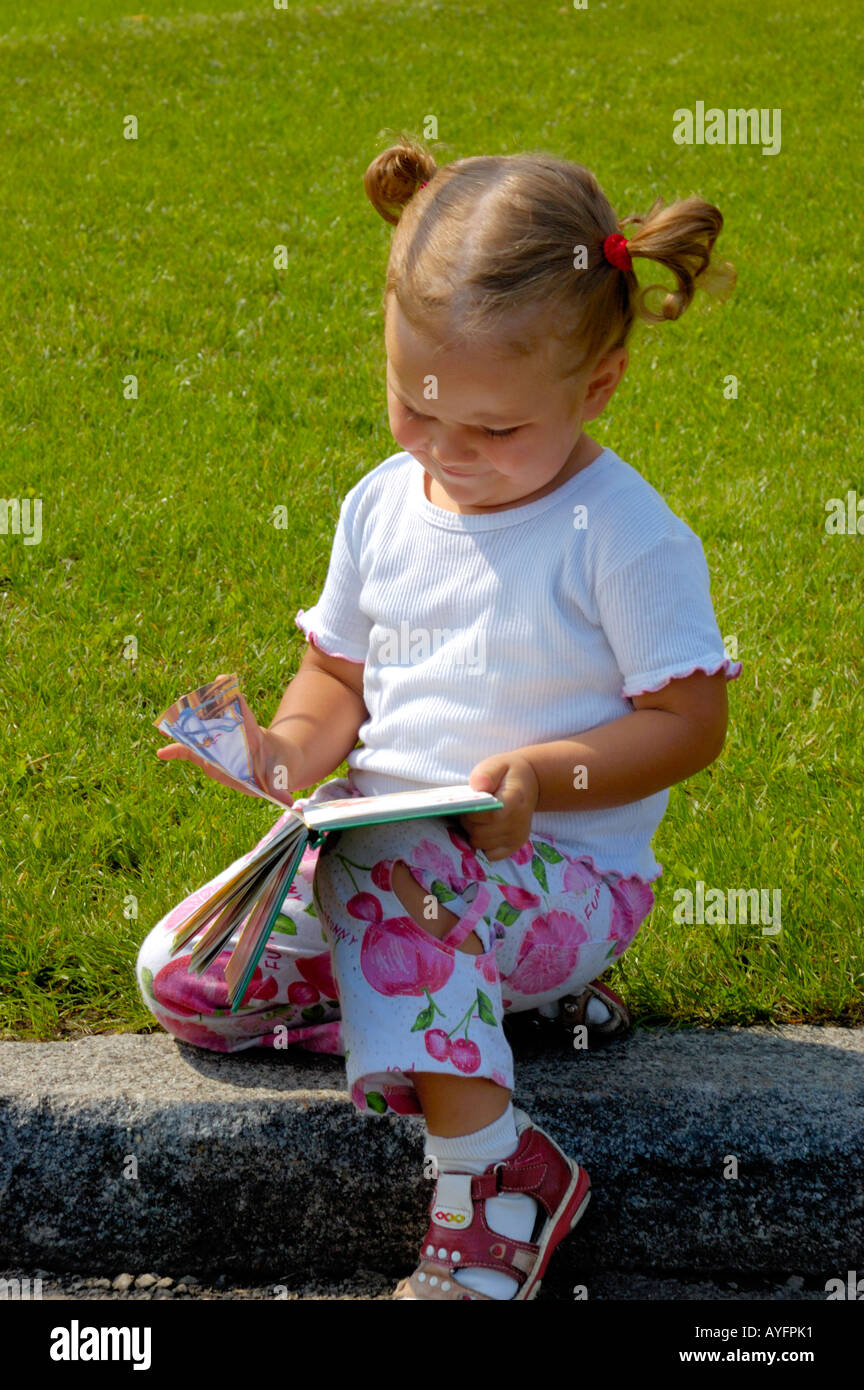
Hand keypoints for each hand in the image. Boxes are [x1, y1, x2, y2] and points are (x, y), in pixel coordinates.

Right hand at [156, 686, 298, 806]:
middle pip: (214, 719)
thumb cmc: (280, 766)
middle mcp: (231, 735)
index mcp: (253, 733)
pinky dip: (177, 751)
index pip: (244, 712)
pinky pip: (191, 752)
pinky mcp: (209, 756)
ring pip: (199, 732)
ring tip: (165, 726)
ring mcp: (218, 745)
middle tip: (185, 702)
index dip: (234, 697)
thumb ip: (280, 785)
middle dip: (200, 710)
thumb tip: (287, 801)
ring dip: (183, 727)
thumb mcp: (281, 775)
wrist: (275, 766)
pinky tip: (161, 753)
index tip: (222, 680)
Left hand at [456, 753, 539, 861]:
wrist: (531, 783)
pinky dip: (483, 844)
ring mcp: (517, 836)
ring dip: (472, 832)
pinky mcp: (515, 846)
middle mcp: (518, 822)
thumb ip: (485, 774)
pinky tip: (486, 829)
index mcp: (514, 801)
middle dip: (467, 821)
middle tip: (471, 808)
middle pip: (479, 832)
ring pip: (480, 844)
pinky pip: (490, 854)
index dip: (471, 811)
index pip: (488, 816)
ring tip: (478, 817)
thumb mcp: (497, 764)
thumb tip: (477, 787)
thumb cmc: (508, 773)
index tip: (469, 801)